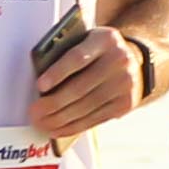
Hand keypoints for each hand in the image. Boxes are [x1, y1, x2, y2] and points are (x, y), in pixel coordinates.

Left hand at [25, 28, 144, 138]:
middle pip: (80, 88)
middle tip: (34, 112)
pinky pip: (95, 119)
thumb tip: (42, 84)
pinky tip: (58, 129)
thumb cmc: (98, 50)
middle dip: (53, 104)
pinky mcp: (125, 104)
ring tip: (41, 123)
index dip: (57, 73)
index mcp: (105, 39)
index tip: (40, 86)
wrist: (134, 59)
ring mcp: (124, 84)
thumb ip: (68, 52)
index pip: (78, 57)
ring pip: (86, 107)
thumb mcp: (87, 40)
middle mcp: (119, 61)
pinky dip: (73, 127)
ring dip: (60, 119)